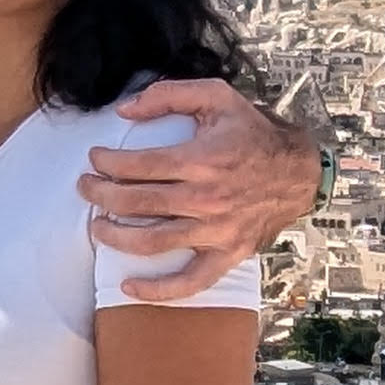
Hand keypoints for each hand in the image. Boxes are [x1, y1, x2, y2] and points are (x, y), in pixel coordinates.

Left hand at [78, 77, 317, 300]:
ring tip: (96, 226)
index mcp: (201, 159)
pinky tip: (128, 286)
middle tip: (87, 188)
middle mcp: (205, 198)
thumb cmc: (254, 133)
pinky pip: (189, 281)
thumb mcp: (217, 97)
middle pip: (136, 203)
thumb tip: (124, 110)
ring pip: (152, 242)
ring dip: (115, 237)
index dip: (107, 163)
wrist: (298, 171)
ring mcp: (215, 230)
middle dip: (101, 195)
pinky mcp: (227, 254)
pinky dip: (158, 290)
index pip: (138, 166)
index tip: (95, 159)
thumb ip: (169, 95)